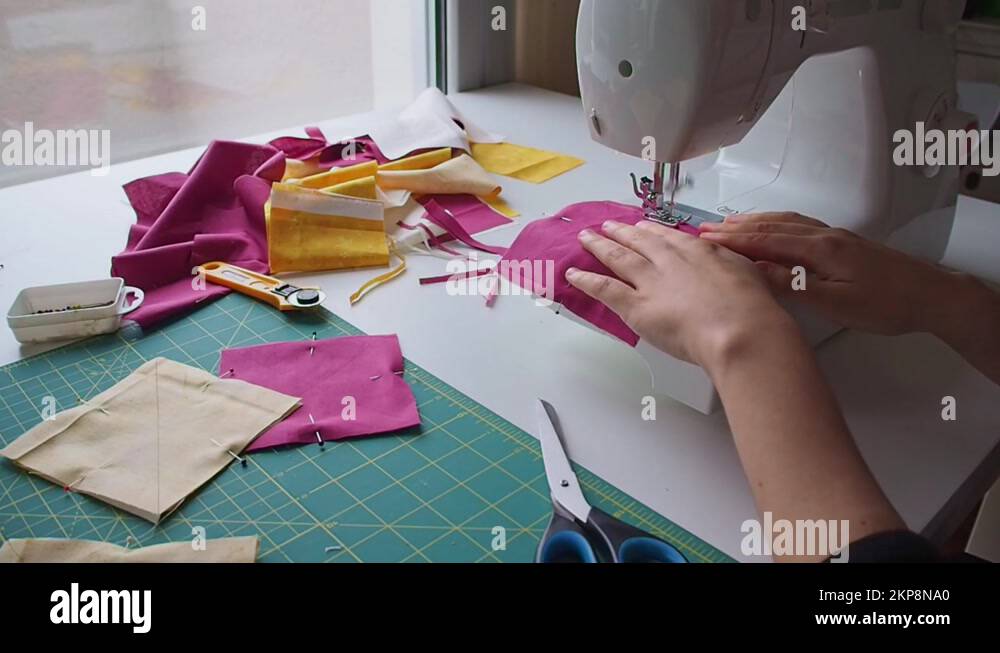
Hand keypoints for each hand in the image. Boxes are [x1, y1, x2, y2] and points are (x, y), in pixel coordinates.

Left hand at [566, 220, 791, 370]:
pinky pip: (603, 288)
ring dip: (599, 246)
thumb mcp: (747, 271)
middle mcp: (669, 259)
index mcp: (698, 250)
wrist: (737, 328)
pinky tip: (572, 274)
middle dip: (621, 232)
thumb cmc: (750, 306)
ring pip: (617, 257)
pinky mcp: (635, 305)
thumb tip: (722, 260)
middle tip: (607, 226)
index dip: (652, 231)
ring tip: (585, 238)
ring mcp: (650, 281)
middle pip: (639, 241)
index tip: (642, 226)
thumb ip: (728, 263)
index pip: (668, 236)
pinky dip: (585, 280)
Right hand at [699, 212, 966, 336]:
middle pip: (772, 226)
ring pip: (785, 222)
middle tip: (705, 230)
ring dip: (754, 222)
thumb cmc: (887, 304)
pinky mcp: (843, 242)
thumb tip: (757, 270)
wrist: (931, 296)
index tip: (705, 239)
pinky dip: (776, 223)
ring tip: (728, 224)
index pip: (766, 240)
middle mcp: (825, 236)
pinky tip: (772, 228)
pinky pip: (799, 225)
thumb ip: (795, 284)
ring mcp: (835, 236)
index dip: (733, 239)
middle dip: (736, 227)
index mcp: (820, 249)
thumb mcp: (836, 303)